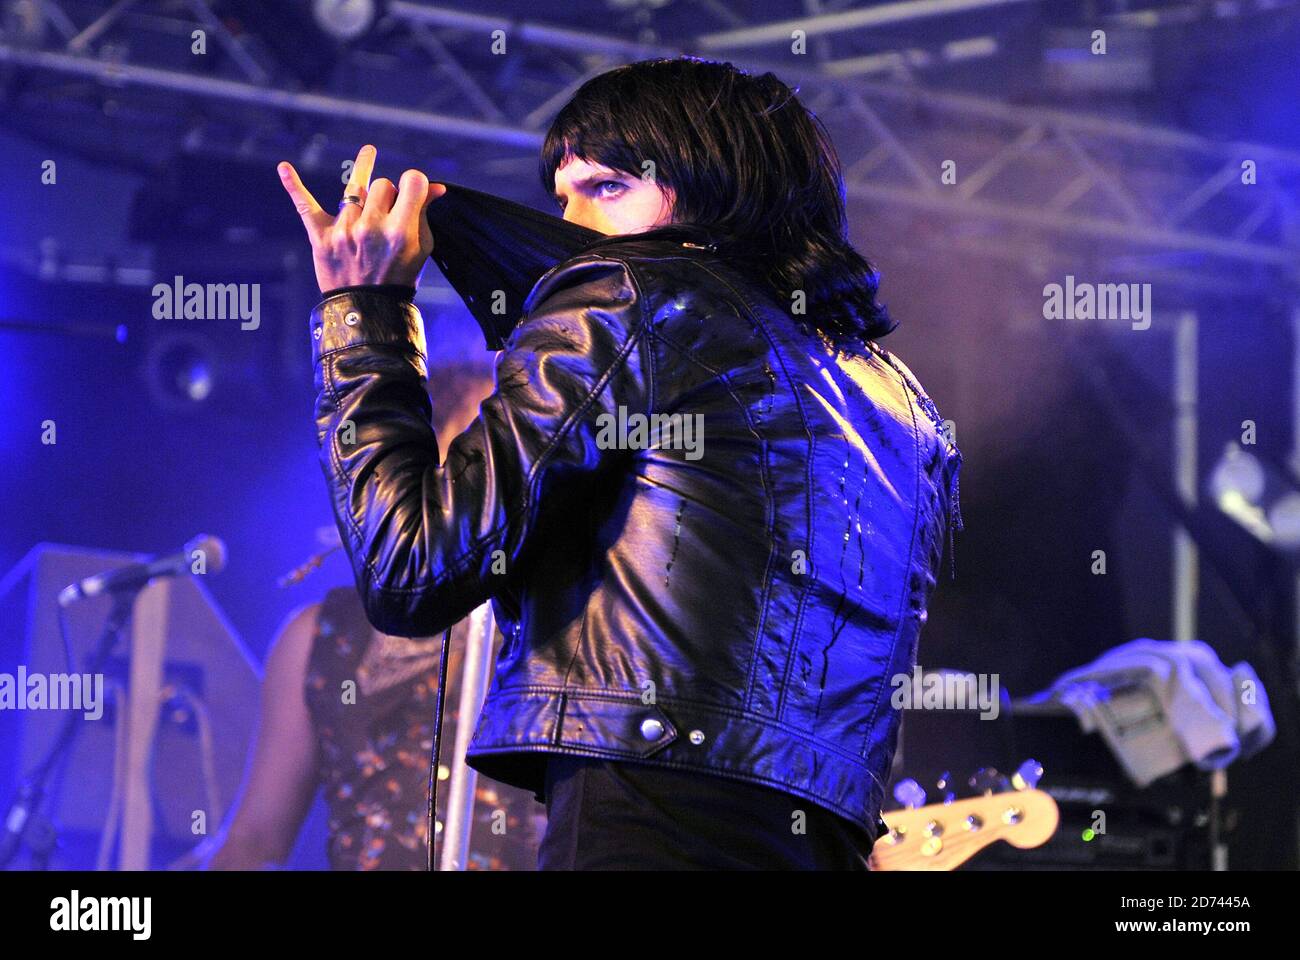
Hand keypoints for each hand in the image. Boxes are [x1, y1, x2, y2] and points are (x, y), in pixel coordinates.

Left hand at [277, 144, 446, 293]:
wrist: (367, 309)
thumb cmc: (399, 275)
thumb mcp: (420, 248)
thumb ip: (424, 214)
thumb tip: (435, 186)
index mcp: (401, 232)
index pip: (411, 182)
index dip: (414, 182)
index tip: (413, 189)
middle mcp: (371, 229)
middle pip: (382, 184)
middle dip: (388, 195)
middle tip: (388, 215)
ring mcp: (344, 231)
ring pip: (355, 188)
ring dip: (364, 193)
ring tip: (369, 157)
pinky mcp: (321, 236)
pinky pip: (305, 205)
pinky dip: (294, 185)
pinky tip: (283, 167)